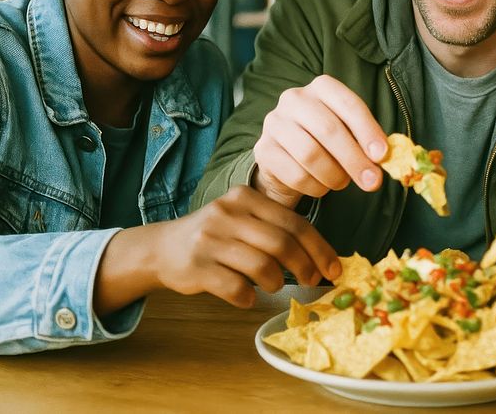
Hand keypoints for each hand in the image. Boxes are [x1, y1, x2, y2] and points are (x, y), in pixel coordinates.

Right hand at [94, 185, 341, 313]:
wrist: (162, 247)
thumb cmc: (216, 236)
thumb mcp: (243, 219)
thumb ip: (275, 229)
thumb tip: (321, 258)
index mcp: (246, 197)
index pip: (294, 222)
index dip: (319, 248)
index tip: (333, 269)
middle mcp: (228, 213)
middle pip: (281, 242)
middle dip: (304, 266)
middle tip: (311, 282)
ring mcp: (210, 240)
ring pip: (261, 265)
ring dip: (276, 282)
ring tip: (274, 285)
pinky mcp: (196, 266)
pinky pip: (235, 287)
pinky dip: (248, 297)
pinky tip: (247, 297)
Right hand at [252, 75, 387, 207]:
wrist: (287, 160)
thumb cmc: (326, 143)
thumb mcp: (349, 133)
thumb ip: (367, 142)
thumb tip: (385, 159)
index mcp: (322, 87)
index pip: (349, 105)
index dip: (367, 131)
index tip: (382, 156)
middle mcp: (295, 98)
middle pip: (329, 130)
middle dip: (354, 160)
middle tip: (372, 182)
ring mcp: (275, 122)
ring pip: (311, 154)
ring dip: (334, 176)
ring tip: (342, 182)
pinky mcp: (263, 149)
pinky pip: (296, 174)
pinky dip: (315, 187)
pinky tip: (321, 186)